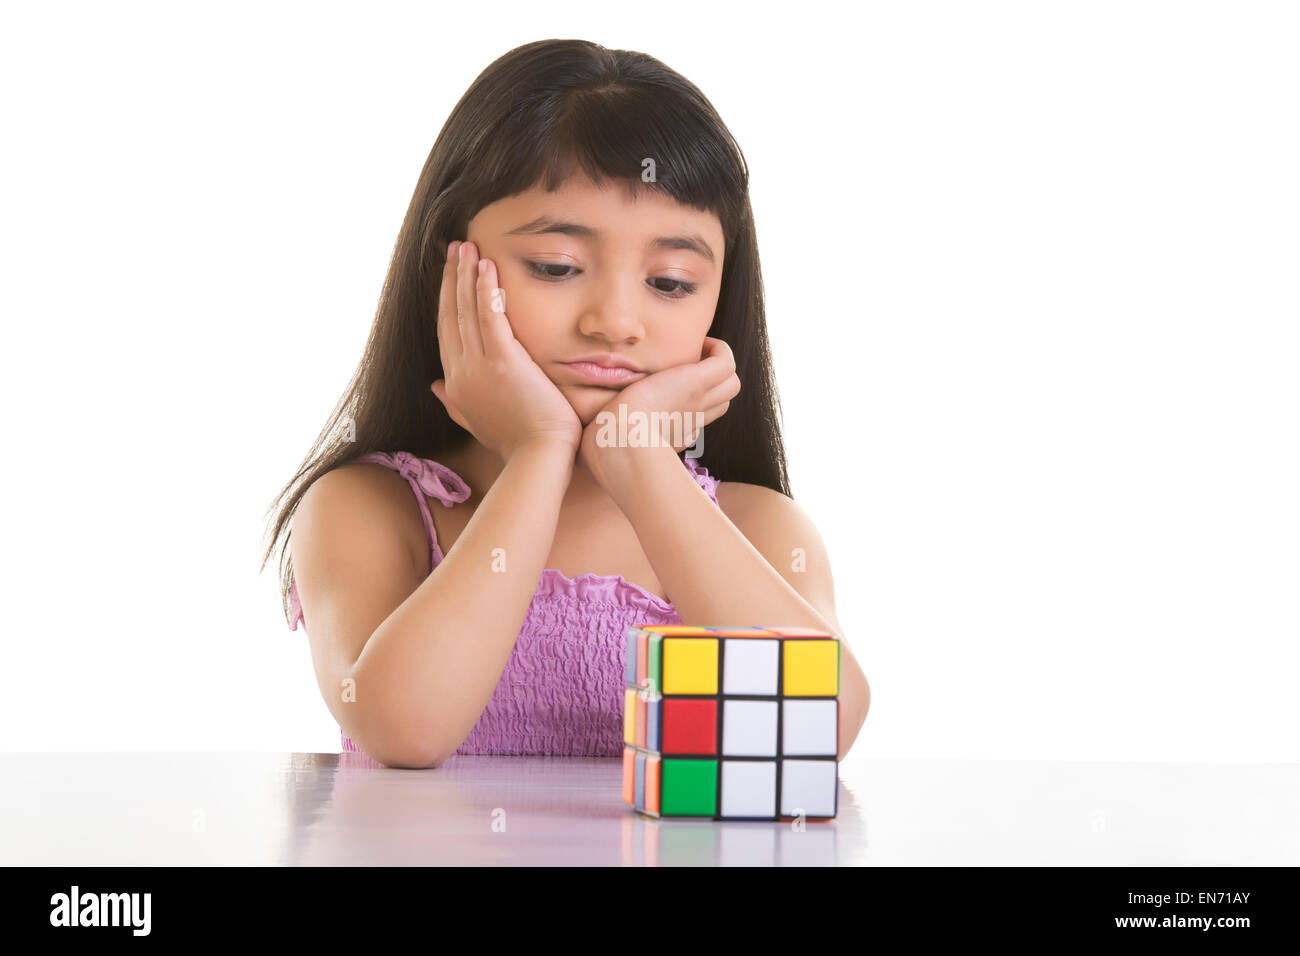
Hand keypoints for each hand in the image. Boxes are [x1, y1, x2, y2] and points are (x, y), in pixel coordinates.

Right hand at [430, 240, 581, 462]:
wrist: (538, 458)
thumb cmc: (517, 444)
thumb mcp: (477, 422)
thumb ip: (454, 403)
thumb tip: (435, 387)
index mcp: (454, 385)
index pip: (446, 332)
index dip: (446, 300)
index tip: (449, 275)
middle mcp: (460, 372)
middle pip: (450, 315)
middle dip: (451, 278)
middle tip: (454, 248)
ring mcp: (479, 367)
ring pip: (465, 310)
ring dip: (465, 274)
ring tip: (467, 246)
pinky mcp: (503, 362)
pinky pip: (489, 317)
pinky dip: (485, 290)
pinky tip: (486, 266)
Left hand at [579, 336, 740, 473]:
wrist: (618, 446)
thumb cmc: (604, 454)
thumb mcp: (604, 450)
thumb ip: (601, 442)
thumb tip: (589, 444)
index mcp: (671, 434)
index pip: (694, 419)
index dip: (688, 405)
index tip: (669, 392)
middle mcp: (690, 418)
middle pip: (720, 400)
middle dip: (709, 383)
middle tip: (686, 364)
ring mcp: (697, 399)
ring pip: (730, 383)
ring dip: (717, 365)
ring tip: (696, 351)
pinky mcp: (696, 380)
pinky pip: (726, 361)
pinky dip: (718, 349)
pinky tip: (699, 342)